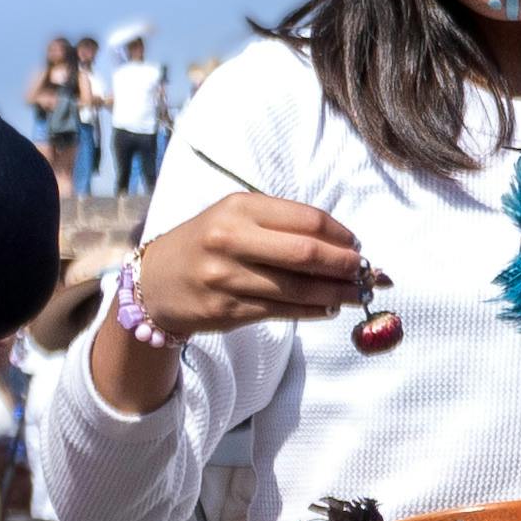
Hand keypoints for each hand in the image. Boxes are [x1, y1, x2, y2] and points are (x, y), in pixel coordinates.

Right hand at [126, 191, 371, 338]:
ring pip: (299, 289)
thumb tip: (343, 243)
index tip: (357, 244)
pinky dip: (313, 311)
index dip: (340, 234)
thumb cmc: (207, 243)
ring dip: (337, 293)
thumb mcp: (236, 217)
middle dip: (345, 265)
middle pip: (307, 254)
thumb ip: (283, 224)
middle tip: (366, 271)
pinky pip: (283, 312)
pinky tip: (328, 308)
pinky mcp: (227, 310)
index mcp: (239, 208)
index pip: (306, 219)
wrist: (155, 282)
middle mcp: (231, 240)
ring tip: (357, 293)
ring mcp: (227, 278)